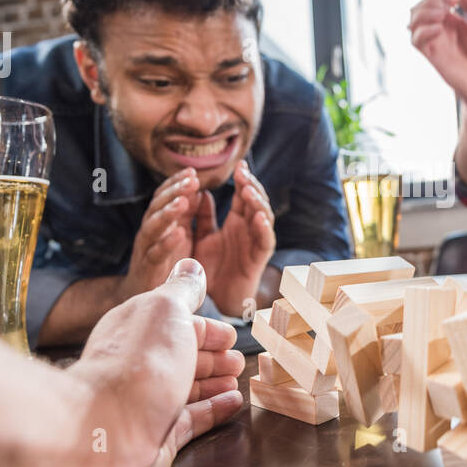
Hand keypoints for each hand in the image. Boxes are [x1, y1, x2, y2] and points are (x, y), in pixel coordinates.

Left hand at [68, 259, 244, 466]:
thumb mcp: (165, 310)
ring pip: (186, 388)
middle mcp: (137, 366)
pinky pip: (191, 420)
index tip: (232, 334)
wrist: (107, 436)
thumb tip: (191, 264)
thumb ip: (183, 289)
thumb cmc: (138, 366)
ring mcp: (146, 405)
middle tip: (237, 359)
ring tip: (237, 379)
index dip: (205, 327)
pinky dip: (214, 409)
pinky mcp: (156, 439)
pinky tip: (233, 403)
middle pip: (180, 356)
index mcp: (134, 330)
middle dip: (211, 355)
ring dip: (214, 381)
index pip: (174, 324)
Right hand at [118, 167, 203, 299]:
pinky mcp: (148, 268)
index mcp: (158, 221)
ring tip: (183, 202)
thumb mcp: (178, 233)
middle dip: (175, 191)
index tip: (192, 170)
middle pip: (158, 205)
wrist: (141, 294)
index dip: (176, 182)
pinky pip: (156, 253)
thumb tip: (200, 190)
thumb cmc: (163, 262)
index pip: (164, 195)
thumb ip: (187, 214)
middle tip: (192, 179)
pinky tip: (180, 234)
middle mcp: (149, 230)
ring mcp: (146, 248)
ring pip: (154, 226)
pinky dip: (167, 243)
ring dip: (168, 212)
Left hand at [191, 160, 276, 316]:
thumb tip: (201, 193)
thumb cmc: (211, 270)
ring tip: (249, 191)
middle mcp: (250, 229)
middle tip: (243, 173)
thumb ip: (203, 217)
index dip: (243, 179)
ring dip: (258, 203)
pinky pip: (265, 242)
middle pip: (256, 201)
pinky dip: (263, 229)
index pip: (244, 194)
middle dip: (252, 185)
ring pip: (264, 217)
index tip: (238, 165)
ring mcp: (256, 242)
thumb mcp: (202, 238)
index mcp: (237, 221)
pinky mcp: (258, 259)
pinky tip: (258, 219)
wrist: (215, 301)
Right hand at [409, 0, 466, 119]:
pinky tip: (438, 29)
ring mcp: (434, 43)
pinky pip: (416, 41)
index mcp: (451, 20)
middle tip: (447, 6)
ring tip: (441, 16)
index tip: (454, 0)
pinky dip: (423, 30)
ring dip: (423, 13)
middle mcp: (439, 30)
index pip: (433, 0)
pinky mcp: (432, 56)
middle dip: (429, 1)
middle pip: (418, 8)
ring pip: (412, 23)